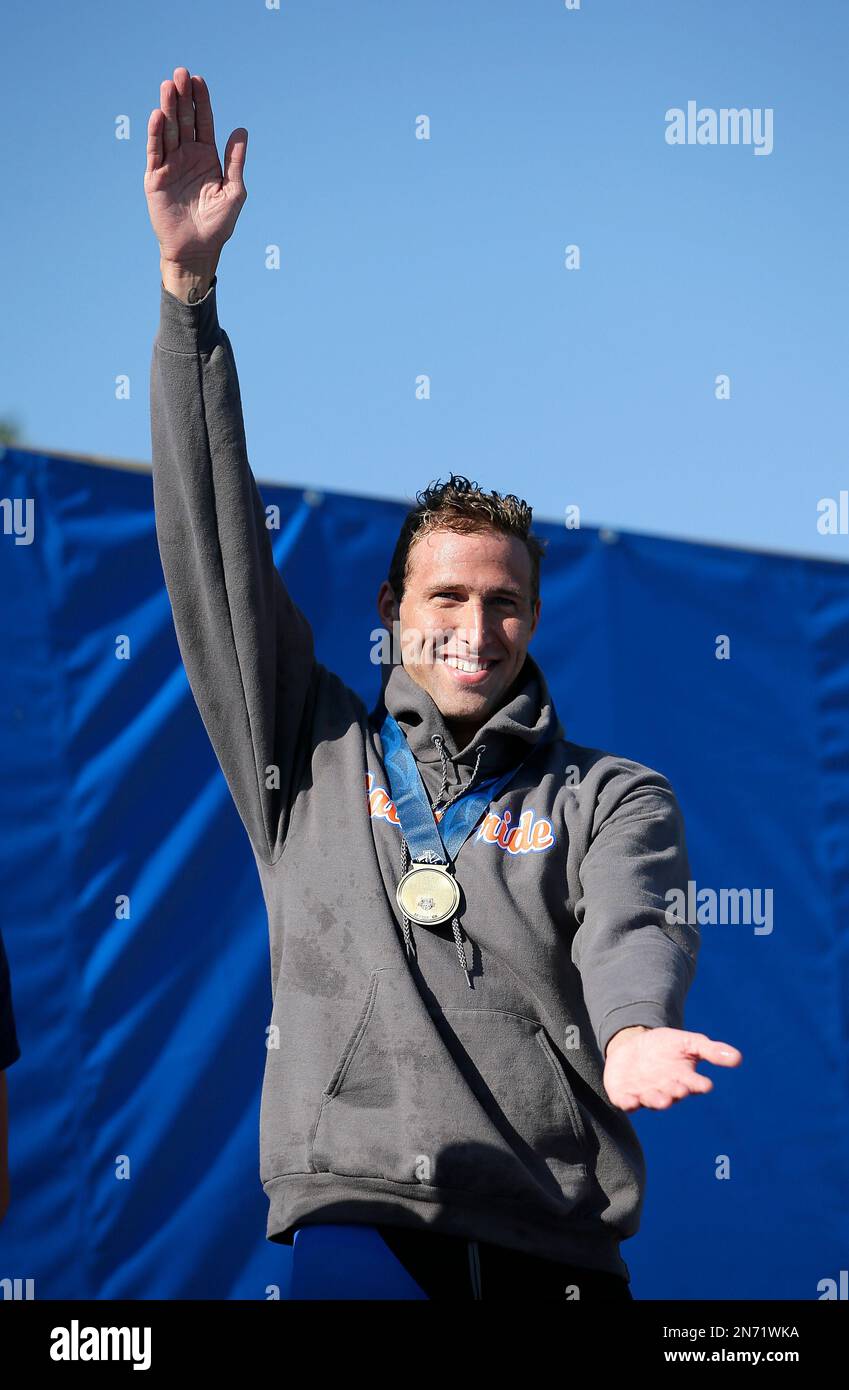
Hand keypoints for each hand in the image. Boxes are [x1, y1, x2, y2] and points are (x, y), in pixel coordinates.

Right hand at [144, 66, 247, 272]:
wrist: (197, 250)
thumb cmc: (218, 225)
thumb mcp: (233, 192)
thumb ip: (234, 161)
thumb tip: (241, 130)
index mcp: (207, 157)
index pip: (203, 122)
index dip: (201, 102)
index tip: (199, 80)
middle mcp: (187, 156)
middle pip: (184, 120)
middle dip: (182, 97)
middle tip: (181, 73)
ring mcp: (170, 165)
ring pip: (169, 130)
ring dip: (168, 108)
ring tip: (168, 85)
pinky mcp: (155, 177)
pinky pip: (155, 151)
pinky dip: (156, 133)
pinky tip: (159, 115)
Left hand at [603, 1026, 741, 1111]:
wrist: (633, 1045)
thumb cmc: (665, 1046)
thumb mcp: (688, 1042)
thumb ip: (710, 1050)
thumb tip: (738, 1058)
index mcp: (683, 1079)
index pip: (694, 1084)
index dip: (699, 1084)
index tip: (706, 1084)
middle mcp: (665, 1089)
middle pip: (672, 1094)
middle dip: (675, 1092)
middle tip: (679, 1090)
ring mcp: (644, 1093)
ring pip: (651, 1100)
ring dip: (655, 1100)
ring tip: (661, 1099)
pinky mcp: (624, 1094)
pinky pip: (626, 1102)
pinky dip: (628, 1103)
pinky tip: (629, 1101)